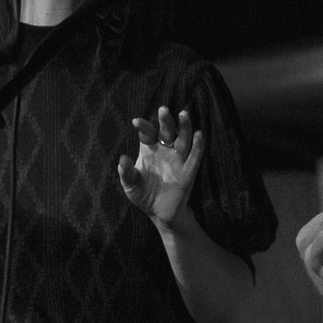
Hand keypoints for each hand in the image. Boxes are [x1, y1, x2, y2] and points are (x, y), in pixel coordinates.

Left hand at [117, 106, 205, 228]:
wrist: (159, 213)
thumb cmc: (143, 195)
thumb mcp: (130, 185)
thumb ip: (126, 172)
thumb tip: (123, 158)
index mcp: (149, 149)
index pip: (148, 133)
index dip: (144, 126)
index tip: (136, 122)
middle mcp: (165, 150)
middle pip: (167, 131)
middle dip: (166, 120)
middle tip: (162, 109)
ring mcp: (177, 160)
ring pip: (183, 139)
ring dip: (184, 127)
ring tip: (183, 114)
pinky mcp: (188, 172)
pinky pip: (195, 156)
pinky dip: (198, 145)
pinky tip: (199, 134)